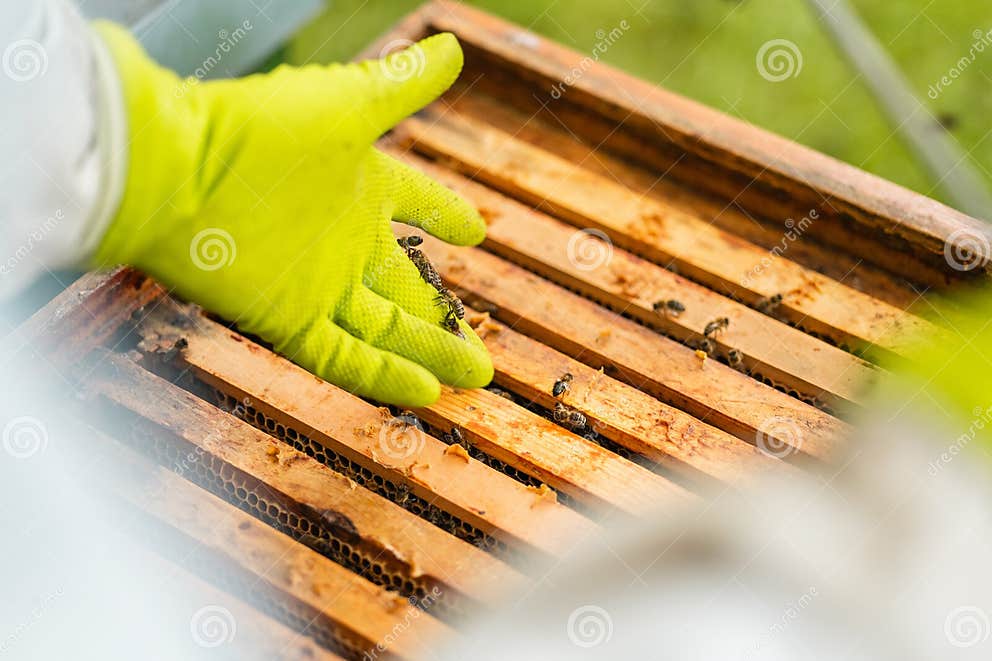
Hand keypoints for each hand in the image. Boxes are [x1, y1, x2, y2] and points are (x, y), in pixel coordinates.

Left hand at [92, 24, 491, 406]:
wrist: (173, 173)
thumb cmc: (258, 132)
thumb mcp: (348, 106)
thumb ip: (403, 85)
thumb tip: (454, 48)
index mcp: (362, 186)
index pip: (419, 203)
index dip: (448, 217)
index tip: (479, 232)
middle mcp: (344, 241)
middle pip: (407, 287)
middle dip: (445, 321)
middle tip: (484, 352)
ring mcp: (319, 285)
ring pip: (387, 330)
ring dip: (430, 354)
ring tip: (475, 377)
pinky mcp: (289, 321)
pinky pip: (347, 358)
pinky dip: (386, 377)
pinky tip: (427, 395)